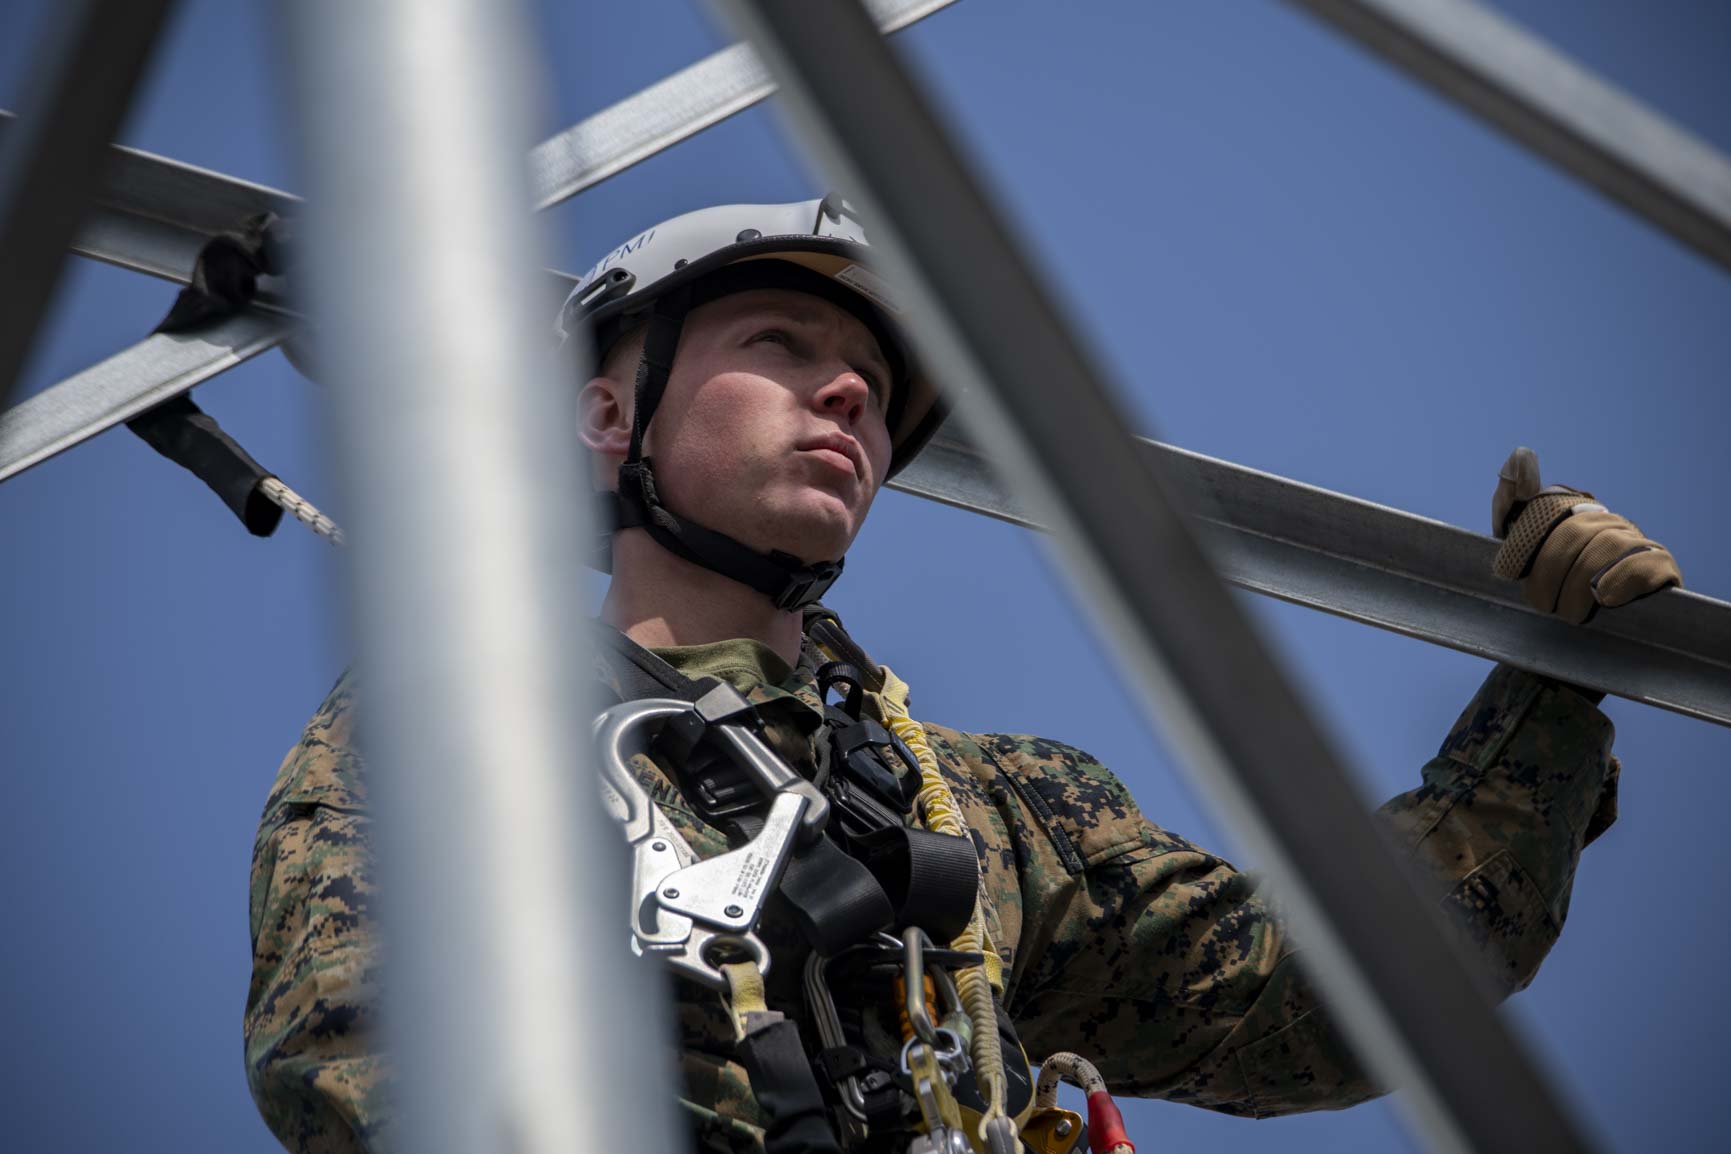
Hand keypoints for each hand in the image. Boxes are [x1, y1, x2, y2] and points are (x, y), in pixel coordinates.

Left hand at [1490, 447, 1680, 623]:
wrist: (1574, 636)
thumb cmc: (1545, 588)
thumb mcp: (1518, 550)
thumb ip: (1511, 505)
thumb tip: (1521, 454)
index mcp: (1572, 511)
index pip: (1549, 507)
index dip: (1525, 540)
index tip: (1508, 572)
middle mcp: (1606, 520)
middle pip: (1573, 532)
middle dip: (1549, 572)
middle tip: (1538, 603)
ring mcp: (1636, 540)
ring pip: (1605, 547)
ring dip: (1577, 586)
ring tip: (1566, 613)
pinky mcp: (1661, 565)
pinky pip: (1643, 562)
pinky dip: (1619, 580)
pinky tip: (1603, 599)